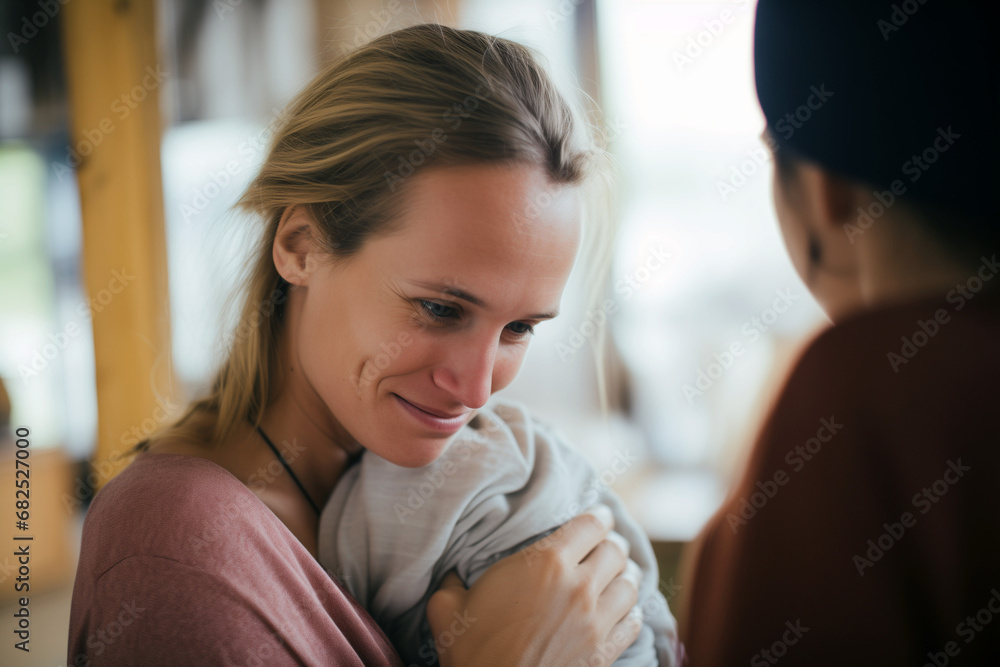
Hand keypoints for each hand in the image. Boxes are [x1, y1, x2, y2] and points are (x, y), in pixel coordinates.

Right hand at [426, 504, 642, 666]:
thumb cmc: (471, 651)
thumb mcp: (448, 606)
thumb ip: (453, 580)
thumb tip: (450, 574)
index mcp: (545, 563)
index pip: (591, 525)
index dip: (598, 518)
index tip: (598, 518)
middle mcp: (578, 586)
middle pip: (616, 551)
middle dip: (612, 545)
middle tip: (606, 546)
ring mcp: (595, 621)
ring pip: (630, 584)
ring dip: (625, 576)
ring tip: (619, 574)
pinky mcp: (604, 652)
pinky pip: (634, 621)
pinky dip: (632, 611)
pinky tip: (623, 610)